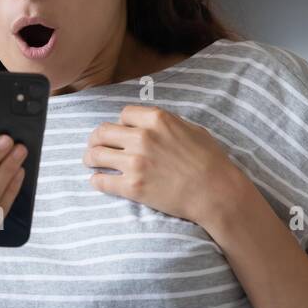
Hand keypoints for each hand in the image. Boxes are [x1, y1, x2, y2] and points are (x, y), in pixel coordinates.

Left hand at [84, 105, 245, 228]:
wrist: (217, 193)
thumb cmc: (210, 161)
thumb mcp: (192, 129)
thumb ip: (166, 124)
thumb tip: (149, 123)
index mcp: (156, 119)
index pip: (123, 114)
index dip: (120, 124)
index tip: (120, 132)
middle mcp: (141, 137)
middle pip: (103, 132)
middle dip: (96, 139)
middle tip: (95, 146)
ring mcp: (135, 162)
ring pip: (96, 155)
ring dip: (90, 158)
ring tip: (90, 162)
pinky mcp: (132, 187)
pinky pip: (101, 181)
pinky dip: (97, 181)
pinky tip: (98, 181)